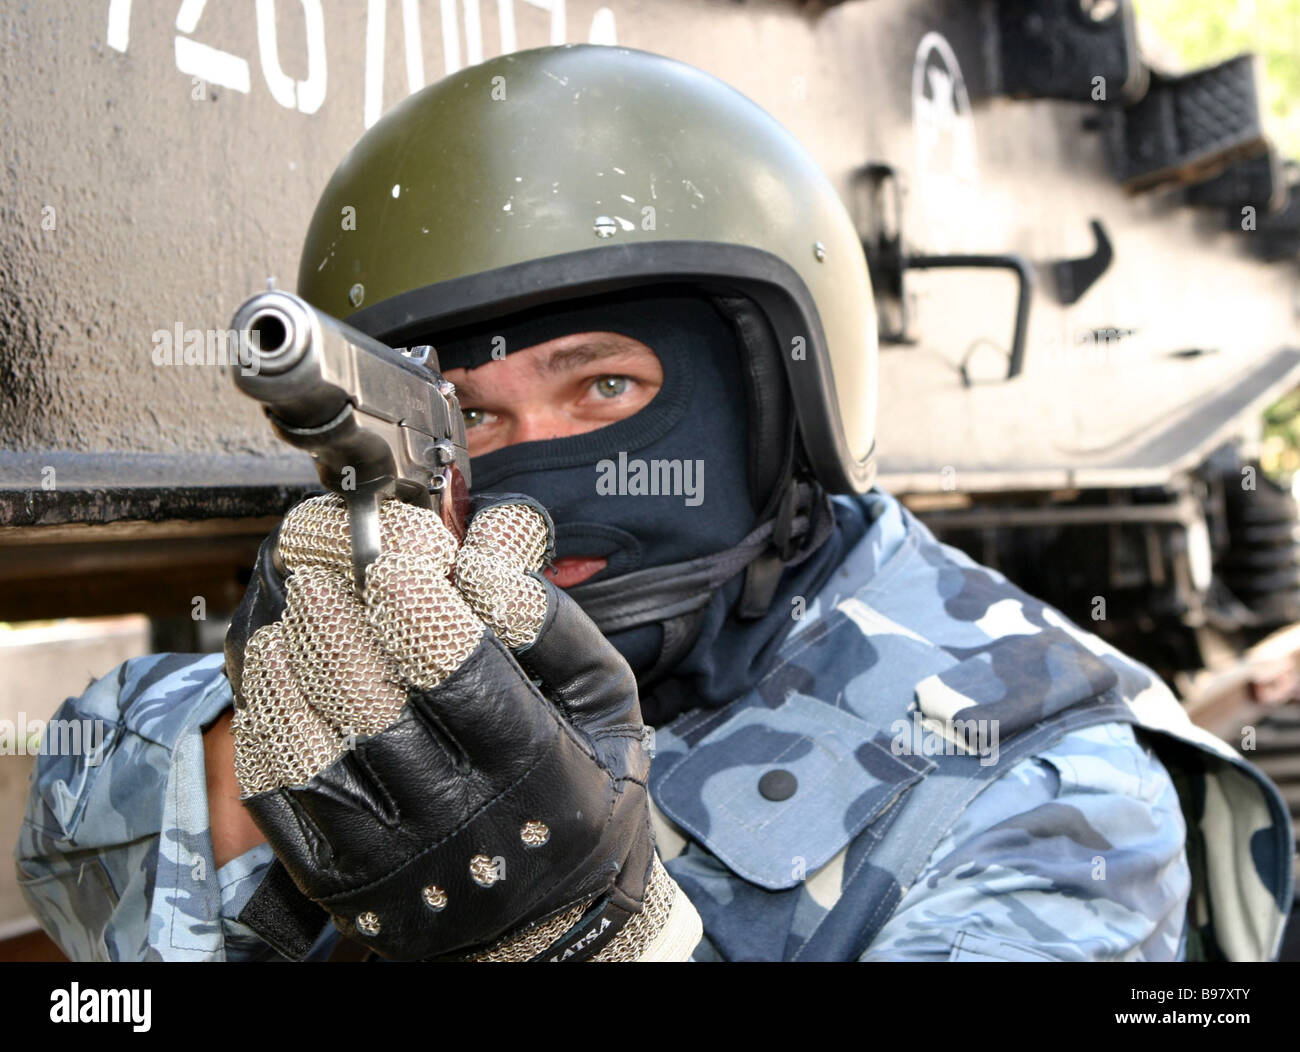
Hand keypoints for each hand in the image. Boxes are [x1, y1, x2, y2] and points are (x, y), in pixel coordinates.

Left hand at [223, 493, 693, 960]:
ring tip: (294, 608)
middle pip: (375, 708)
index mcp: (540, 776)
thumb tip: (485, 551)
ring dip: (291, 667)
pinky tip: (274, 670)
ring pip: (314, 751)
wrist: (549, 924)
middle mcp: (459, 824)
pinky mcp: (338, 878)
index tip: (395, 557)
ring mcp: (390, 858)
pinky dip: (268, 722)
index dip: (420, 612)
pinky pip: (281, 795)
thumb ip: (553, 622)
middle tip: (323, 564)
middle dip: (339, 621)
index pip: (466, 684)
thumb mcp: (605, 704)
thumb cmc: (582, 793)